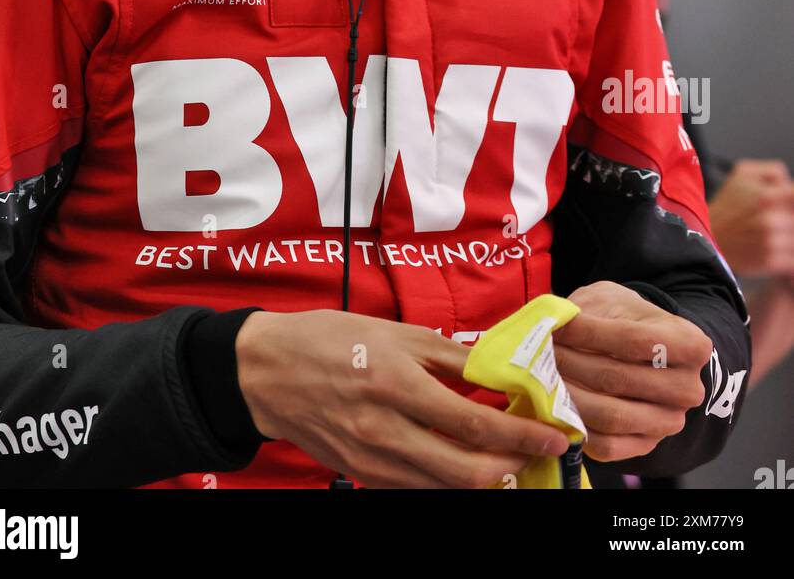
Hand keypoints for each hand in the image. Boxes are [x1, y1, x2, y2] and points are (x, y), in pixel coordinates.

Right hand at [235, 308, 568, 488]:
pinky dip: (449, 480)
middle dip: (513, 464)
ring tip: (509, 458)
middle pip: (467, 469)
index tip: (552, 434)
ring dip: (485, 477)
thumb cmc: (329, 340)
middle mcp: (386, 430)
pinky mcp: (363, 475)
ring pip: (446, 487)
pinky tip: (466, 463)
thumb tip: (497, 371)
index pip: (474, 423)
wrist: (267, 371)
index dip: (520, 434)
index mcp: (397, 384)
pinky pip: (418, 488)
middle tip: (537, 451)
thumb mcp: (395, 332)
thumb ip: (449, 357)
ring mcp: (373, 461)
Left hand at [552, 281, 709, 462]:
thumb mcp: (613, 302)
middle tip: (540, 352)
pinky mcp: (646, 445)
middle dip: (571, 363)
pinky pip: (607, 445)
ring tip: (541, 376)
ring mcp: (669, 421)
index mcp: (690, 343)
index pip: (633, 339)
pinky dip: (575, 426)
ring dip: (567, 395)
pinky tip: (554, 405)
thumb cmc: (624, 320)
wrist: (642, 354)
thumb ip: (588, 311)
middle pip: (618, 378)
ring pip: (610, 415)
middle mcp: (688, 388)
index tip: (555, 326)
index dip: (589, 332)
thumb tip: (553, 325)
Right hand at [709, 159, 793, 275]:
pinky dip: (788, 255)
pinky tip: (778, 248)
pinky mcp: (770, 262)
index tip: (789, 204)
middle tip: (779, 218)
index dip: (793, 199)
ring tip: (776, 233)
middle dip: (789, 218)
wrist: (709, 236)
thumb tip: (790, 183)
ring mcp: (771, 243)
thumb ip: (774, 171)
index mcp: (767, 197)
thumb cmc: (727, 204)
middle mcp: (770, 221)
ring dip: (789, 236)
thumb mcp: (743, 173)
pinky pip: (793, 259)